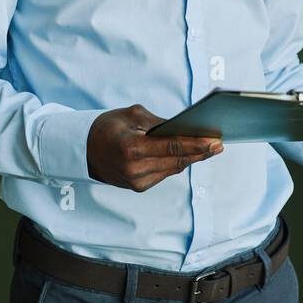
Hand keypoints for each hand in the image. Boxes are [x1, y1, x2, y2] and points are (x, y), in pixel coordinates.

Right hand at [86, 104, 221, 190]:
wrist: (83, 150)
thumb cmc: (108, 127)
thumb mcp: (131, 115)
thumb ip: (159, 123)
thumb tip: (185, 128)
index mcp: (132, 148)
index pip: (172, 147)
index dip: (196, 144)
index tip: (215, 140)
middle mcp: (135, 169)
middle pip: (177, 160)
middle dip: (201, 152)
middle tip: (219, 144)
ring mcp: (137, 181)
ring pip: (174, 169)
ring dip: (192, 158)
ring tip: (210, 148)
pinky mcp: (138, 187)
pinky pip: (165, 173)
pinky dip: (177, 163)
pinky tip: (191, 155)